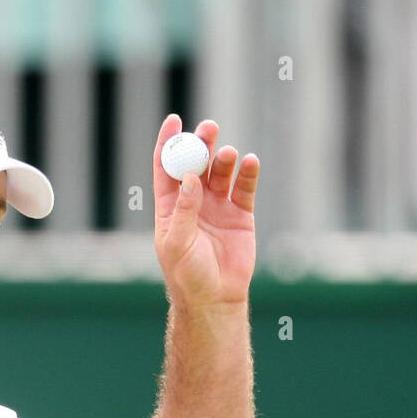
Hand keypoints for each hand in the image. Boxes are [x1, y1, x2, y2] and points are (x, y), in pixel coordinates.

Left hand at [152, 115, 259, 310]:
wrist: (216, 297)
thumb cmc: (187, 275)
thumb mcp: (177, 244)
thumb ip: (183, 211)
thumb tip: (189, 178)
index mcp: (171, 206)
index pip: (166, 167)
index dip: (169, 142)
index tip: (174, 120)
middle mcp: (194, 201)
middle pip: (196, 163)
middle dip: (201, 143)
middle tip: (209, 128)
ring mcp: (218, 206)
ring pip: (221, 172)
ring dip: (224, 159)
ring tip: (228, 155)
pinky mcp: (241, 215)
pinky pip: (245, 188)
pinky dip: (248, 173)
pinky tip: (250, 162)